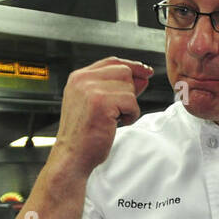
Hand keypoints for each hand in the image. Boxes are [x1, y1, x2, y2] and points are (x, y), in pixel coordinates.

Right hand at [53, 57, 154, 172]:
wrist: (72, 156)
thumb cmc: (85, 135)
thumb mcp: (98, 105)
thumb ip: (117, 87)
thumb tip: (143, 76)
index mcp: (79, 78)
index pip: (112, 61)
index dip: (133, 66)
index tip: (146, 72)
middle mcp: (82, 79)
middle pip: (124, 71)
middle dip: (130, 91)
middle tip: (122, 110)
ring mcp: (90, 89)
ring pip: (129, 87)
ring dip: (129, 106)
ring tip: (115, 119)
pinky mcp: (101, 102)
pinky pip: (131, 102)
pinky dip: (130, 115)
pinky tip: (116, 124)